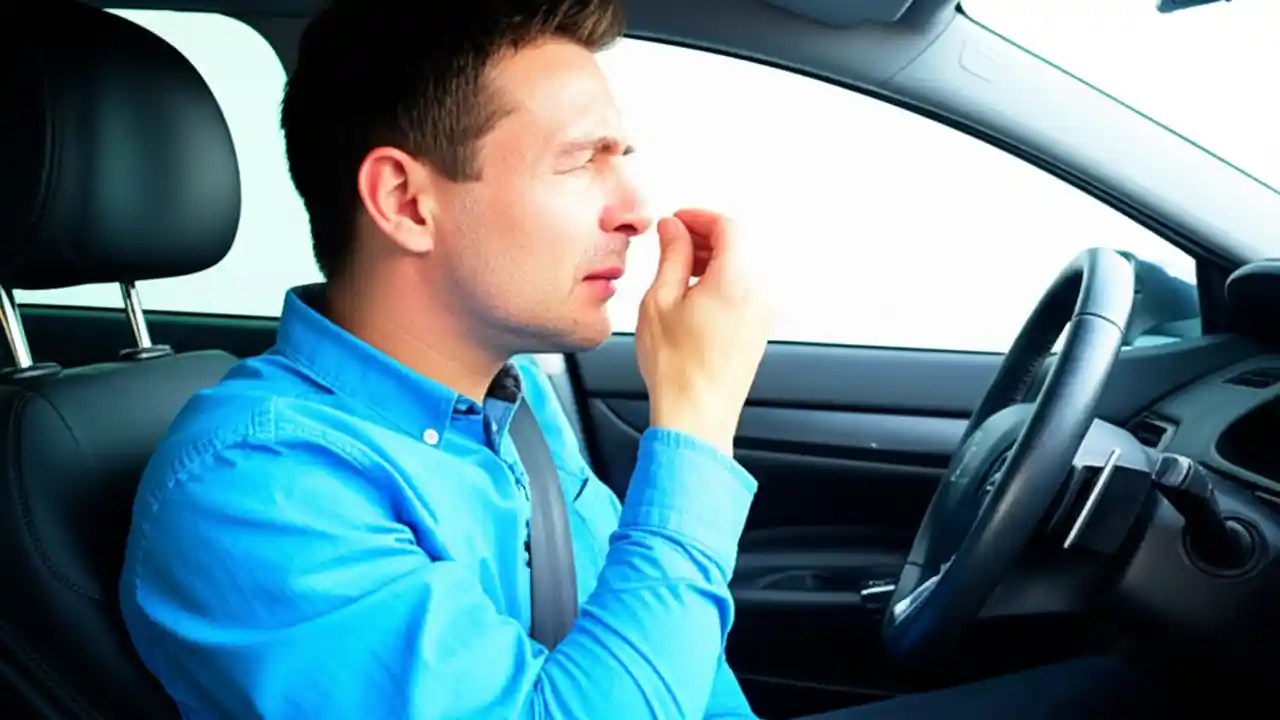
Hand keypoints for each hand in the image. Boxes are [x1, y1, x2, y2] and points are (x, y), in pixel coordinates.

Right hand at [635, 209, 773, 455]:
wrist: (697, 415)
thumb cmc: (676, 368)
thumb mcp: (660, 300)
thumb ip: (672, 255)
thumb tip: (673, 229)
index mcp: (736, 279)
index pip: (729, 225)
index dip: (700, 216)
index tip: (678, 220)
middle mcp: (759, 291)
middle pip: (741, 242)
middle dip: (707, 234)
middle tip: (674, 239)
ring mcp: (764, 310)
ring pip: (746, 263)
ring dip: (716, 256)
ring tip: (681, 266)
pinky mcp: (760, 326)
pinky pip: (748, 285)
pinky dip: (725, 276)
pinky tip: (696, 290)